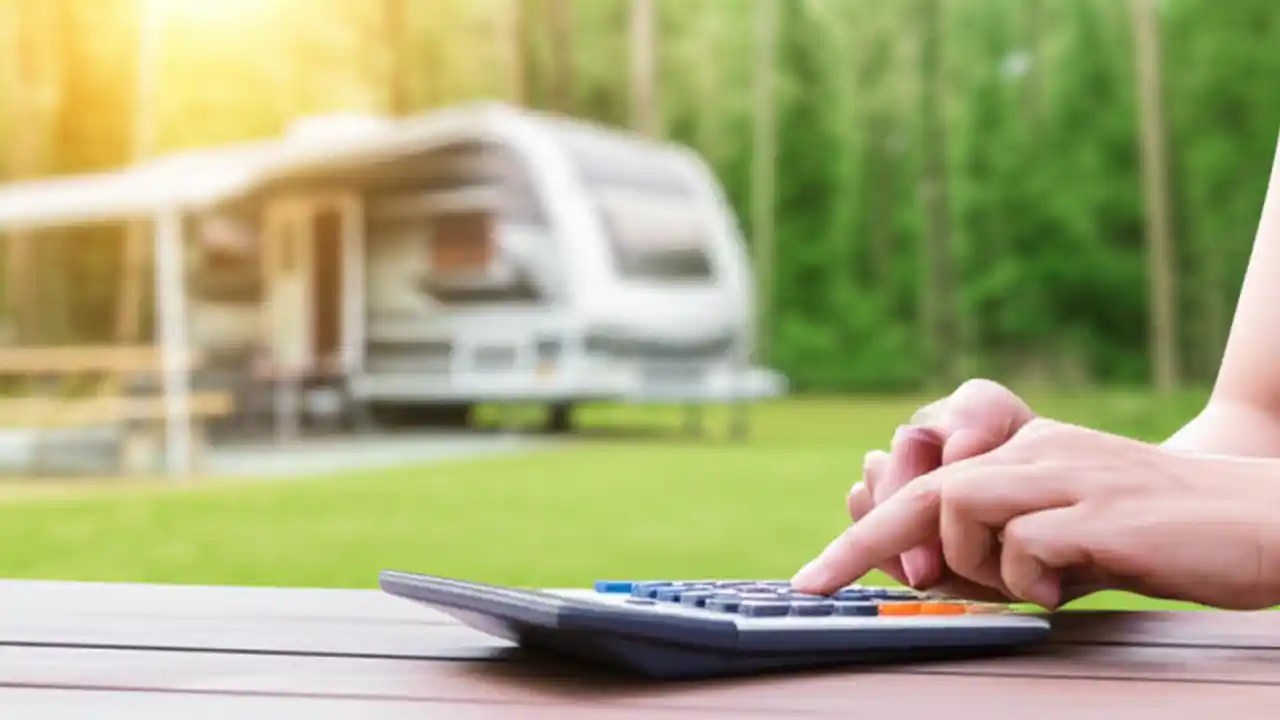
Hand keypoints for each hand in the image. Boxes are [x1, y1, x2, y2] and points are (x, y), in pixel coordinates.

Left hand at [798, 419, 1279, 609]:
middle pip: (923, 488)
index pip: (925, 480)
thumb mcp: (1063, 537)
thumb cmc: (1154, 536)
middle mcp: (1036, 452)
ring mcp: (1068, 475)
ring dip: (971, 560)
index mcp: (1023, 452)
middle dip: (863, 542)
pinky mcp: (1102, 511)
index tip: (818, 579)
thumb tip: (922, 569)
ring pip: (961, 502)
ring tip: (1023, 584)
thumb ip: (998, 547)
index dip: (867, 527)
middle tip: (818, 584)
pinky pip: (1026, 543)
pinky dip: (1030, 578)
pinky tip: (1064, 587)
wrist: (1257, 522)